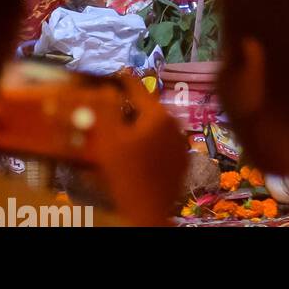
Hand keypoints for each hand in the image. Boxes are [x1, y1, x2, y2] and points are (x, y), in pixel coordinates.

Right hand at [90, 74, 187, 225]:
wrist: (147, 215)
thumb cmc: (126, 177)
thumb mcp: (109, 142)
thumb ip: (106, 110)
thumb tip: (105, 88)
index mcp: (158, 114)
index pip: (138, 88)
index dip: (124, 79)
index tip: (115, 73)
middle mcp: (175, 123)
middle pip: (147, 108)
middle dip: (129, 109)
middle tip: (112, 113)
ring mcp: (181, 142)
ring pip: (156, 126)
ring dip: (140, 127)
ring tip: (122, 136)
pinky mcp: (183, 160)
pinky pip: (163, 143)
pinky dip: (150, 143)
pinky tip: (137, 154)